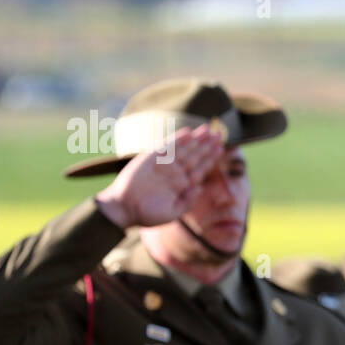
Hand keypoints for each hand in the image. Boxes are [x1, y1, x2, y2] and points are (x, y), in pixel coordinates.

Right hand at [94, 124, 226, 228]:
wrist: (124, 208)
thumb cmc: (148, 214)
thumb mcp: (172, 212)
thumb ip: (187, 201)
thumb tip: (200, 187)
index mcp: (183, 185)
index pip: (200, 168)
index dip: (210, 158)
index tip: (221, 148)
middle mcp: (175, 173)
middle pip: (195, 156)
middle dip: (207, 145)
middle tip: (219, 134)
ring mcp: (164, 164)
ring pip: (184, 149)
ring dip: (196, 139)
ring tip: (209, 129)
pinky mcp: (151, 158)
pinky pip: (167, 147)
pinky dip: (177, 139)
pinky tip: (188, 132)